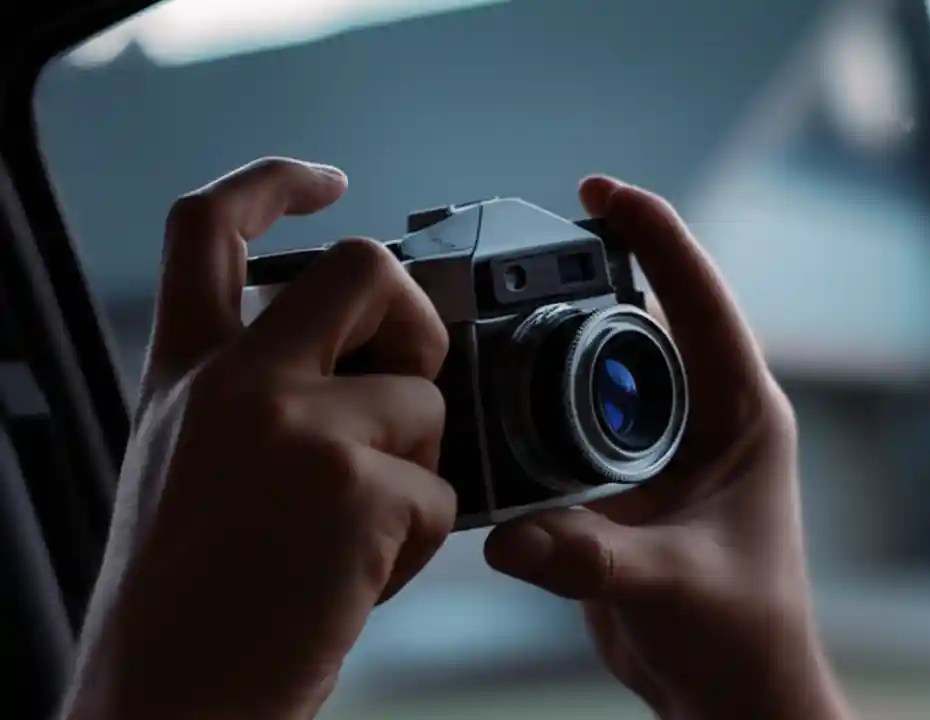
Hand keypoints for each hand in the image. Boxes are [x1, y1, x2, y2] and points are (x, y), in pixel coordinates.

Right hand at [61, 158, 455, 718]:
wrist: (167, 704)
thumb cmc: (188, 597)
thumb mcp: (185, 463)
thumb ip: (255, 395)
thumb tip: (371, 362)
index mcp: (187, 373)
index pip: (208, 227)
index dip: (272, 182)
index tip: (329, 181)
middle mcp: (235, 383)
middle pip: (362, 268)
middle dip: (413, 316)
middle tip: (408, 384)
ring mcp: (297, 431)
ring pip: (426, 399)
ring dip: (418, 468)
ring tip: (359, 533)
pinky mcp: (355, 492)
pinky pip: (442, 490)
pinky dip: (419, 541)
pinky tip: (362, 577)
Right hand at [484, 177, 851, 719]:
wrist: (729, 691)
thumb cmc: (739, 635)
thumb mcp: (671, 588)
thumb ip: (590, 559)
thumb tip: (508, 535)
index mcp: (741, 414)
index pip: (699, 301)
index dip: (654, 236)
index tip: (599, 192)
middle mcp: (705, 417)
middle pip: (646, 317)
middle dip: (595, 270)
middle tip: (529, 241)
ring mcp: (663, 447)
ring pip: (607, 367)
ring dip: (561, 334)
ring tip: (501, 302)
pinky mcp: (626, 481)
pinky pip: (576, 421)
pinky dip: (538, 402)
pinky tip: (496, 396)